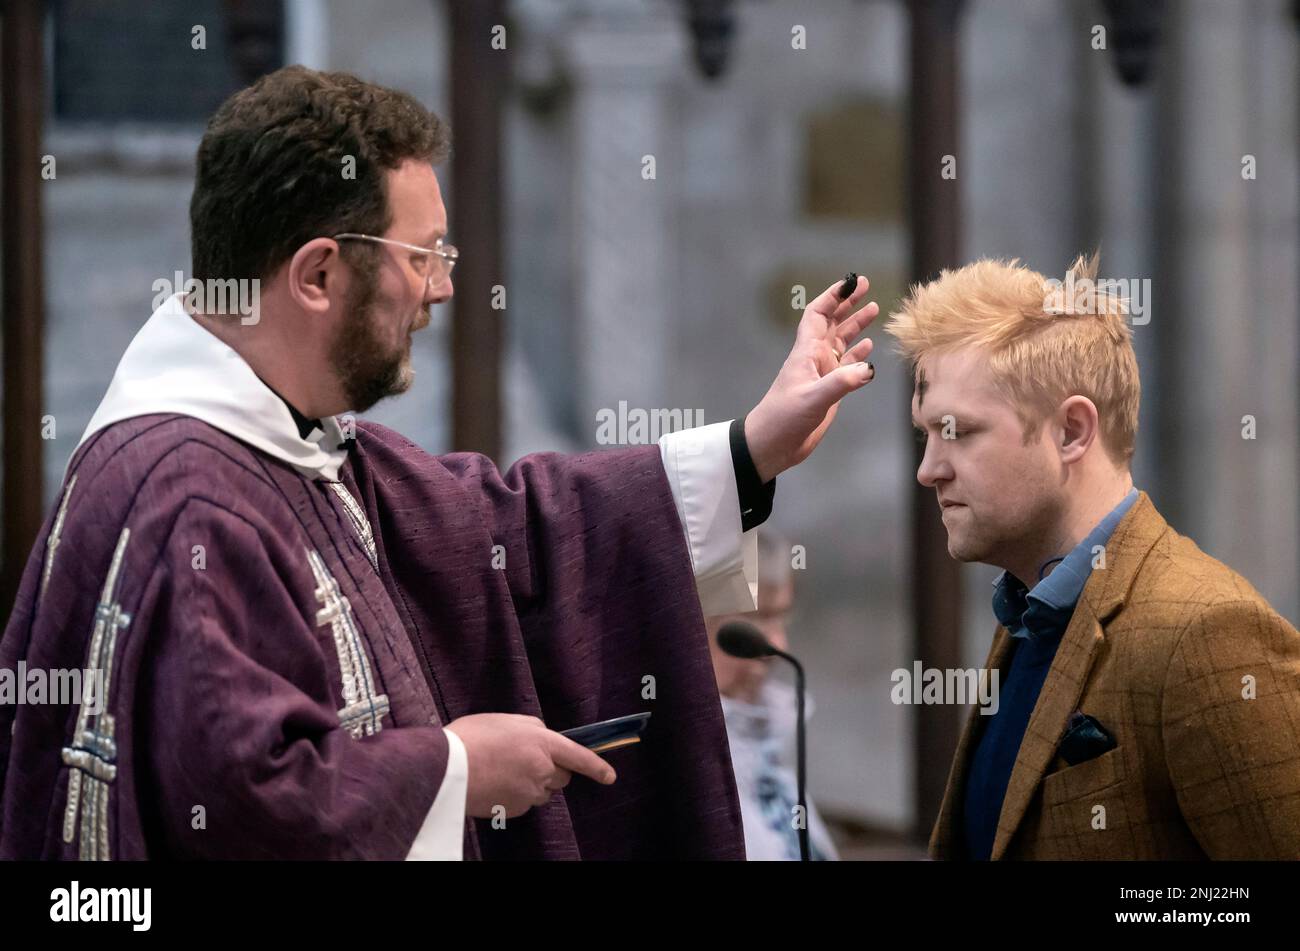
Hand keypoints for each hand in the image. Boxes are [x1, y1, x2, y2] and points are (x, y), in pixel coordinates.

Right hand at [445, 713, 615, 818]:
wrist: (444, 768)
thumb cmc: (471, 738)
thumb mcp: (505, 720)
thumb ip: (531, 728)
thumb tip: (542, 738)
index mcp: (541, 742)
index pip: (578, 756)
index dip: (596, 767)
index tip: (610, 777)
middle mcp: (541, 770)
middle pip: (559, 776)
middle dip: (550, 771)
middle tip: (522, 760)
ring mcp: (528, 793)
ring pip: (540, 791)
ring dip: (529, 783)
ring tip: (500, 770)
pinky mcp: (514, 810)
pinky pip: (522, 803)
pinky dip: (513, 795)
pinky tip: (493, 783)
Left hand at [744, 275, 878, 480]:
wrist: (772, 445)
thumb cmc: (783, 419)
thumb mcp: (813, 399)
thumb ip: (841, 383)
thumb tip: (868, 367)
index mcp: (806, 353)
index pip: (818, 314)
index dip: (833, 296)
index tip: (851, 281)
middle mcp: (814, 358)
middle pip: (832, 322)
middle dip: (847, 303)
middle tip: (866, 286)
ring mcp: (821, 374)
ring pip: (841, 342)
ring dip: (856, 326)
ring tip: (873, 309)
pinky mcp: (827, 390)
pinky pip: (845, 366)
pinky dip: (857, 355)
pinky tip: (868, 347)